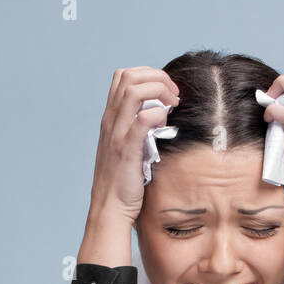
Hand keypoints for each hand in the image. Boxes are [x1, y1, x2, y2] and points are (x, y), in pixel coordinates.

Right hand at [87, 67, 179, 227]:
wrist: (109, 208)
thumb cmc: (123, 182)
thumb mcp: (126, 147)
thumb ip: (137, 129)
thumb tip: (160, 115)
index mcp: (111, 118)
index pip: (123, 76)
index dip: (148, 75)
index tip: (166, 92)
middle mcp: (111, 120)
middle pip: (129, 76)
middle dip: (156, 77)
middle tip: (174, 95)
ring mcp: (117, 133)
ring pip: (133, 90)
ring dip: (159, 90)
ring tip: (173, 105)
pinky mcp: (127, 149)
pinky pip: (142, 119)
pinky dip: (157, 114)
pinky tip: (165, 123)